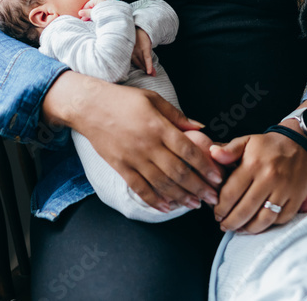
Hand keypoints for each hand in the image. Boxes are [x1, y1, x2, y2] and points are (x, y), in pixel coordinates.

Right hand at [44, 72, 221, 211]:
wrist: (89, 107)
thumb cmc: (123, 100)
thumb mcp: (153, 99)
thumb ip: (177, 115)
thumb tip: (201, 127)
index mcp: (158, 126)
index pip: (187, 150)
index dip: (204, 166)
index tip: (217, 178)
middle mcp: (147, 145)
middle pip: (178, 171)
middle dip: (198, 187)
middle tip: (212, 199)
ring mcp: (133, 158)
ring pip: (161, 183)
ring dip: (180, 197)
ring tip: (194, 204)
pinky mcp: (120, 167)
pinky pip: (139, 188)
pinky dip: (153, 200)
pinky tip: (166, 207)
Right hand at [78, 0, 110, 20]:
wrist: (118, 19)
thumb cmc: (105, 15)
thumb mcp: (94, 13)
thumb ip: (87, 13)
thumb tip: (80, 13)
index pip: (89, 4)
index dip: (84, 10)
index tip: (81, 17)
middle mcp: (105, 0)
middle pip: (94, 7)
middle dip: (88, 13)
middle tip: (84, 20)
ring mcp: (109, 5)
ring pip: (98, 10)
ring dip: (93, 15)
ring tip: (90, 21)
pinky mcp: (112, 11)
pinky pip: (103, 12)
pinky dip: (99, 16)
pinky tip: (97, 20)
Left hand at [130, 27, 154, 75]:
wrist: (141, 27)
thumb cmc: (135, 36)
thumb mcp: (133, 44)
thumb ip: (134, 52)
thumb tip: (136, 60)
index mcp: (128, 52)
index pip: (135, 62)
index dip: (140, 67)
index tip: (144, 73)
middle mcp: (132, 52)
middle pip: (140, 63)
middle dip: (145, 70)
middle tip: (150, 76)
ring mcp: (138, 50)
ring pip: (144, 62)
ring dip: (149, 69)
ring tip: (153, 75)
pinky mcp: (145, 48)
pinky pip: (147, 59)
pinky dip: (148, 65)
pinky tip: (150, 71)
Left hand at [209, 130, 306, 234]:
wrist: (299, 143)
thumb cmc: (268, 145)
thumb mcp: (246, 141)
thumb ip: (228, 150)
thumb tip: (211, 153)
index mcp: (253, 164)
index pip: (231, 193)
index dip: (221, 207)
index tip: (216, 213)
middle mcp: (269, 178)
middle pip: (245, 210)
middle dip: (231, 222)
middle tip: (224, 225)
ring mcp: (284, 190)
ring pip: (263, 219)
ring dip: (248, 228)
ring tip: (239, 229)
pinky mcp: (296, 198)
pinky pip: (281, 219)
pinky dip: (268, 226)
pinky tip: (258, 225)